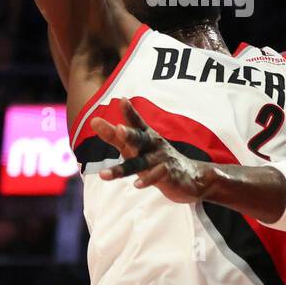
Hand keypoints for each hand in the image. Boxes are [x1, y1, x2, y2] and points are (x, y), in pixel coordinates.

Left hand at [91, 98, 210, 202]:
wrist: (191, 176)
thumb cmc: (157, 158)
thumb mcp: (136, 147)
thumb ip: (115, 136)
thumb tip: (93, 120)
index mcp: (146, 137)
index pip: (137, 122)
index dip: (130, 112)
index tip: (122, 100)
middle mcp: (153, 145)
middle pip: (139, 139)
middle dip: (129, 135)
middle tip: (119, 129)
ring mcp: (161, 160)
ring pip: (141, 163)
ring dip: (123, 168)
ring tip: (104, 174)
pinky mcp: (169, 175)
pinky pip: (157, 177)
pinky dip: (147, 179)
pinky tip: (137, 184)